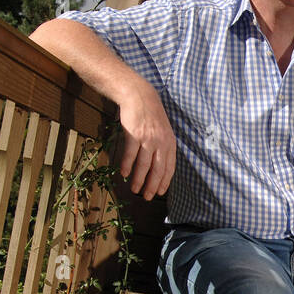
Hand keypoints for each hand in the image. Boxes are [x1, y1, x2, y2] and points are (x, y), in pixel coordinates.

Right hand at [115, 81, 175, 199]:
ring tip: (134, 190)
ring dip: (139, 179)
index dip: (164, 182)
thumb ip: (163, 148)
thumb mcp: (163, 132)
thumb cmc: (151, 116)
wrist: (139, 96)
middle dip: (152, 186)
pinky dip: (127, 165)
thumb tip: (159, 168)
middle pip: (157, 170)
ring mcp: (148, 138)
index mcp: (170, 143)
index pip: (169, 168)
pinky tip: (124, 174)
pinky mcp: (134, 134)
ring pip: (144, 165)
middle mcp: (161, 142)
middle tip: (147, 197)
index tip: (159, 193)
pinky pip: (130, 154)